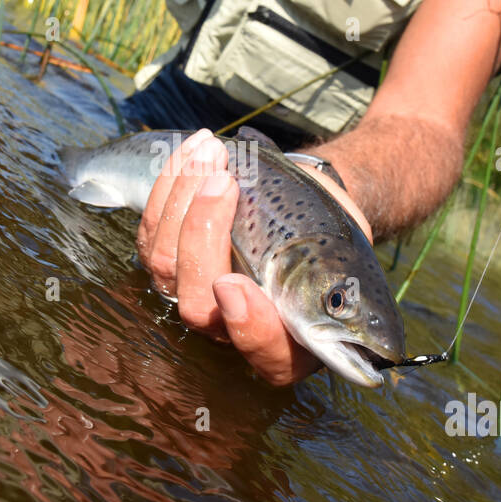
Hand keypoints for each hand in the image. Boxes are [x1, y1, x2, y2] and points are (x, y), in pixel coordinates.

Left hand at [136, 129, 372, 386]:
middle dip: (202, 236)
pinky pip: (151, 232)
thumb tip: (331, 283)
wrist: (310, 202)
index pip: (264, 352)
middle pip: (196, 305)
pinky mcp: (169, 259)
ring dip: (181, 198)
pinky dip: (169, 184)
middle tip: (224, 180)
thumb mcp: (349, 250)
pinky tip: (194, 148)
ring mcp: (193, 294)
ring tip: (211, 151)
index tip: (233, 284)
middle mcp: (232, 330)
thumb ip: (339, 272)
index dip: (245, 325)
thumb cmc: (335, 231)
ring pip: (164, 263)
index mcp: (288, 344)